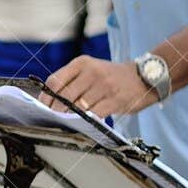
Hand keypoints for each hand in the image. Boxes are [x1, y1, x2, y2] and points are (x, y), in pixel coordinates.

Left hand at [43, 56, 158, 116]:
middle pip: (64, 96)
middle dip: (56, 110)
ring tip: (66, 122)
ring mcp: (105, 86)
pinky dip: (86, 121)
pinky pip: (94, 114)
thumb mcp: (91, 70)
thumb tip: (50, 102)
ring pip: (78, 106)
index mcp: (82, 63)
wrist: (145, 77)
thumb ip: (72, 81)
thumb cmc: (111, 77)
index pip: (55, 81)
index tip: (43, 108)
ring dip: (70, 117)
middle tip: (53, 119)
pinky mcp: (116, 100)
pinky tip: (83, 123)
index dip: (46, 97)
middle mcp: (92, 72)